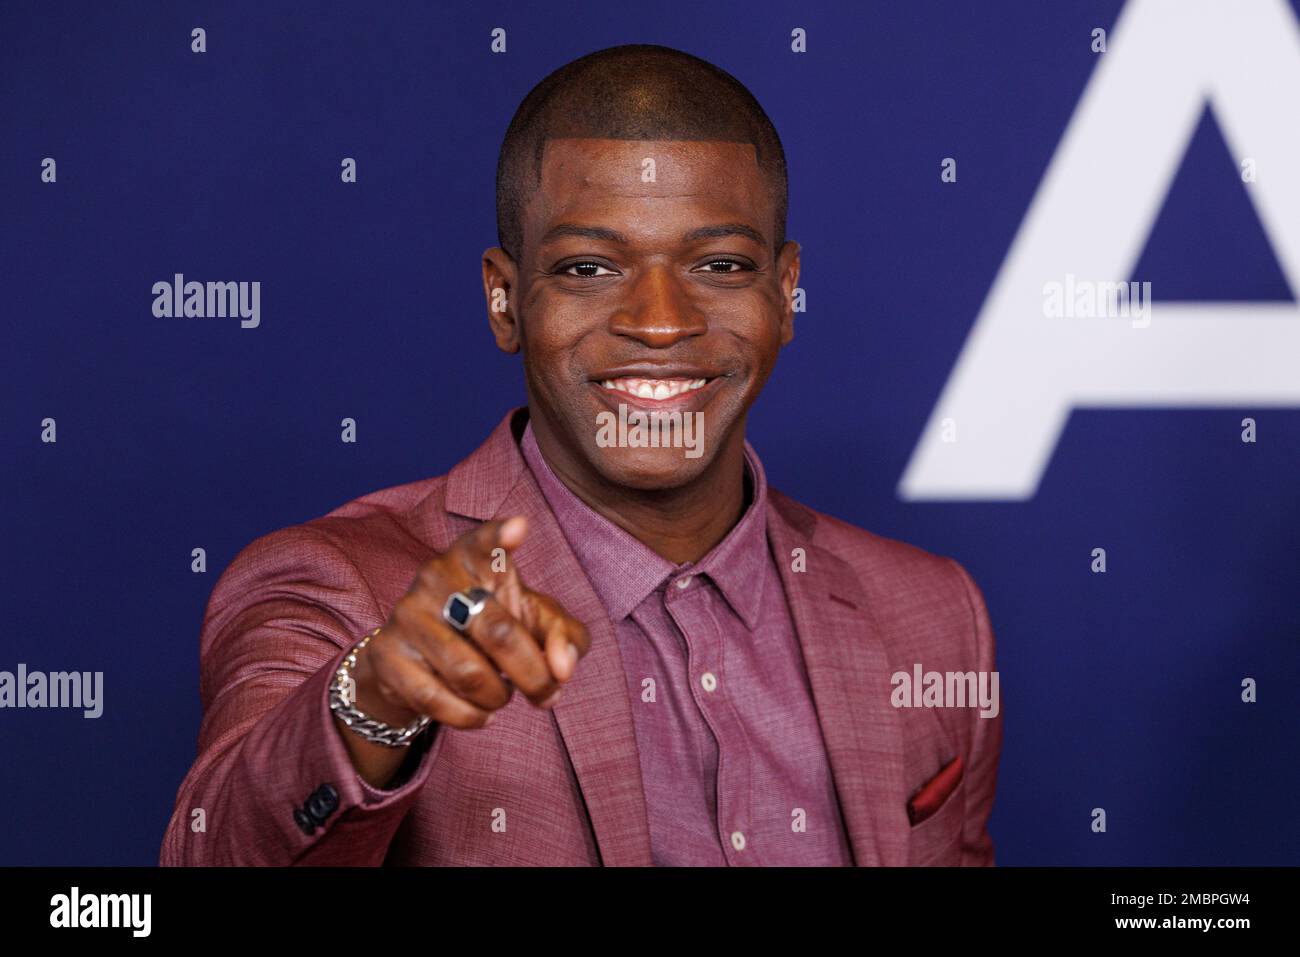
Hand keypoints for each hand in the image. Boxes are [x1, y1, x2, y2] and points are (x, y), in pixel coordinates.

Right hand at [347, 516, 591, 732]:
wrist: (420, 663)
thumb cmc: (492, 631)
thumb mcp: (535, 625)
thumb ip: (564, 637)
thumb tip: (562, 668)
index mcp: (474, 558)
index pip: (484, 543)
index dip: (499, 537)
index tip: (519, 528)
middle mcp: (436, 577)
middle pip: (498, 631)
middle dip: (533, 674)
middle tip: (548, 694)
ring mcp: (408, 615)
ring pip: (469, 673)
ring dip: (499, 697)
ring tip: (503, 695)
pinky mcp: (387, 655)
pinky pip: (436, 699)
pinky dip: (469, 716)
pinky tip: (479, 712)